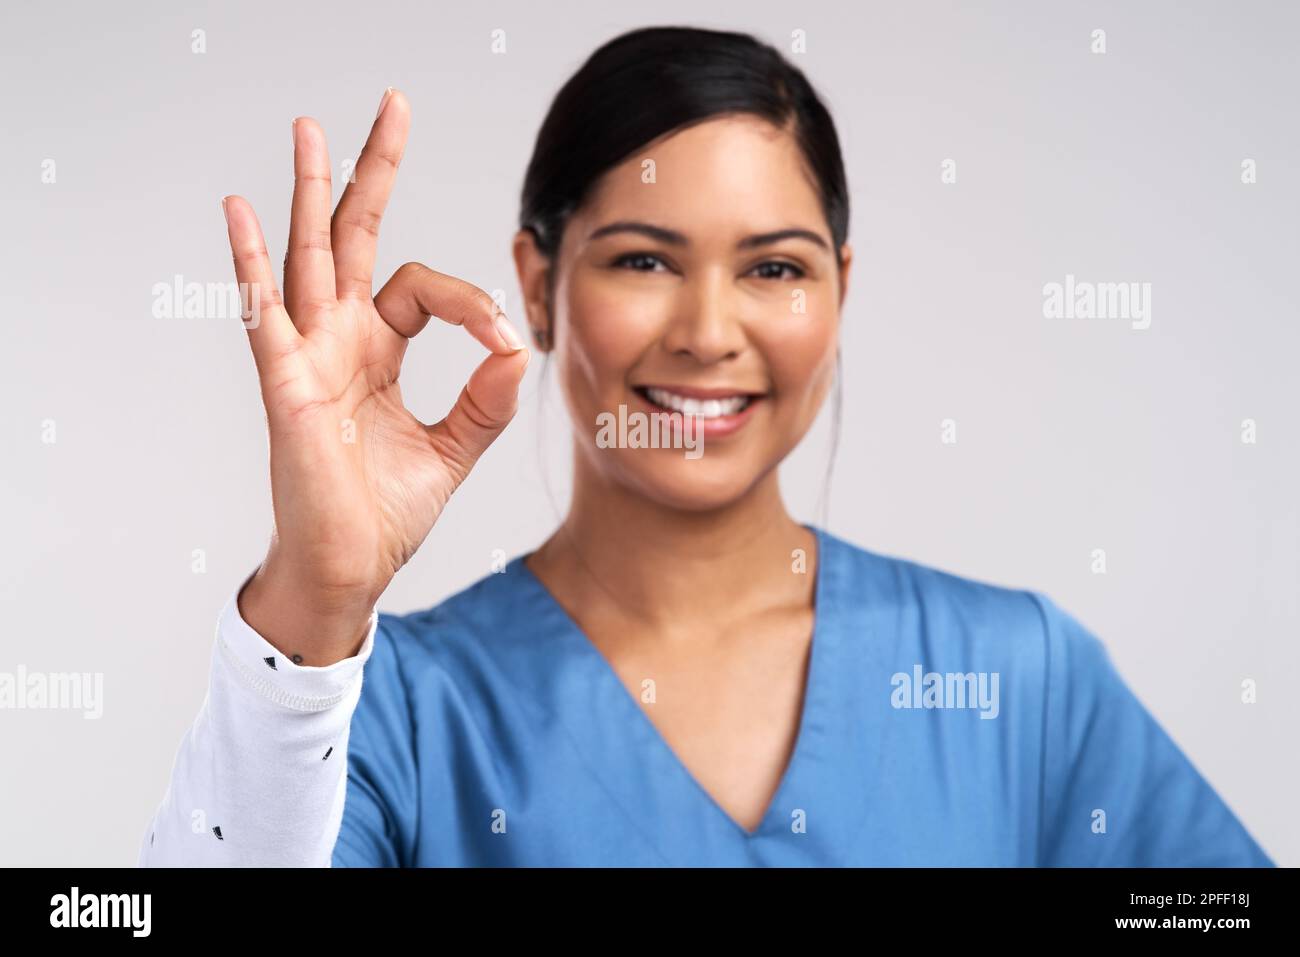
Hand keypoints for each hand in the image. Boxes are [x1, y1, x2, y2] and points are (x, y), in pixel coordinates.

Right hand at [222, 88, 528, 661]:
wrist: (351, 568)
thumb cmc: (387, 511)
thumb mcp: (455, 447)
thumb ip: (484, 397)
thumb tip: (516, 345)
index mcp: (377, 352)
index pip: (421, 287)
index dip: (468, 300)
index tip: (501, 337)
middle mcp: (338, 342)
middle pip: (354, 239)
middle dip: (373, 173)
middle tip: (391, 106)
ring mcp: (306, 358)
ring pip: (307, 257)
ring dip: (310, 193)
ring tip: (310, 130)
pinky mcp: (285, 385)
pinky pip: (266, 314)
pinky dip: (251, 261)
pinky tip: (241, 209)